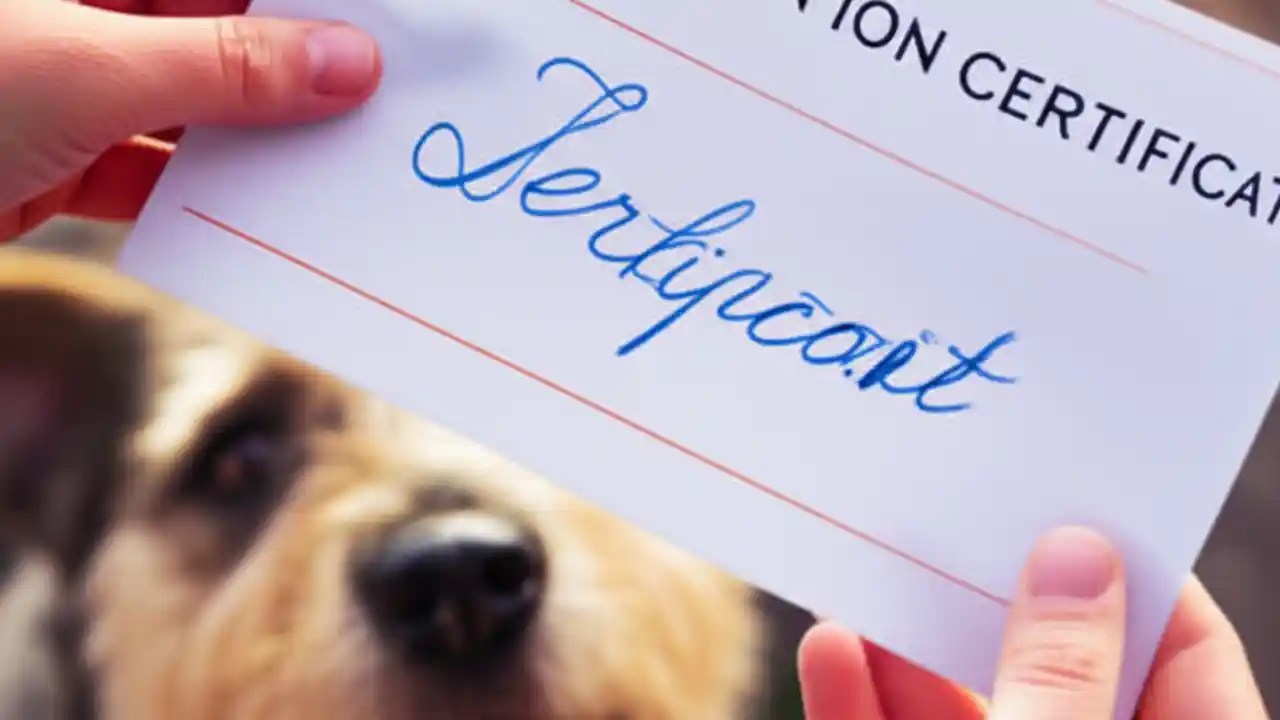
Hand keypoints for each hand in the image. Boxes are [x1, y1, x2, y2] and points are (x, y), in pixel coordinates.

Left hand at [0, 0, 381, 241]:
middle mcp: (82, 17)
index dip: (303, 8)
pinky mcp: (51, 163)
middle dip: (291, 76)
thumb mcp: (91, 69)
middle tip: (375, 108)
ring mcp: (66, 91)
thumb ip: (228, 65)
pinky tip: (251, 218)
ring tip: (334, 167)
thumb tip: (350, 61)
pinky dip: (195, 199)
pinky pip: (145, 174)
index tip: (381, 38)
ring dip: (252, 144)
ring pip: (186, 110)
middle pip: (215, 39)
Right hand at [798, 527, 1270, 718]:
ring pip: (965, 713)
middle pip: (1060, 671)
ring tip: (869, 567)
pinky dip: (861, 706)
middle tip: (950, 511)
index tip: (1074, 495)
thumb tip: (1074, 556)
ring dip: (908, 650)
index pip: (1189, 654)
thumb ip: (1062, 672)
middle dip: (993, 598)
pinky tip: (832, 651)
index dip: (1136, 571)